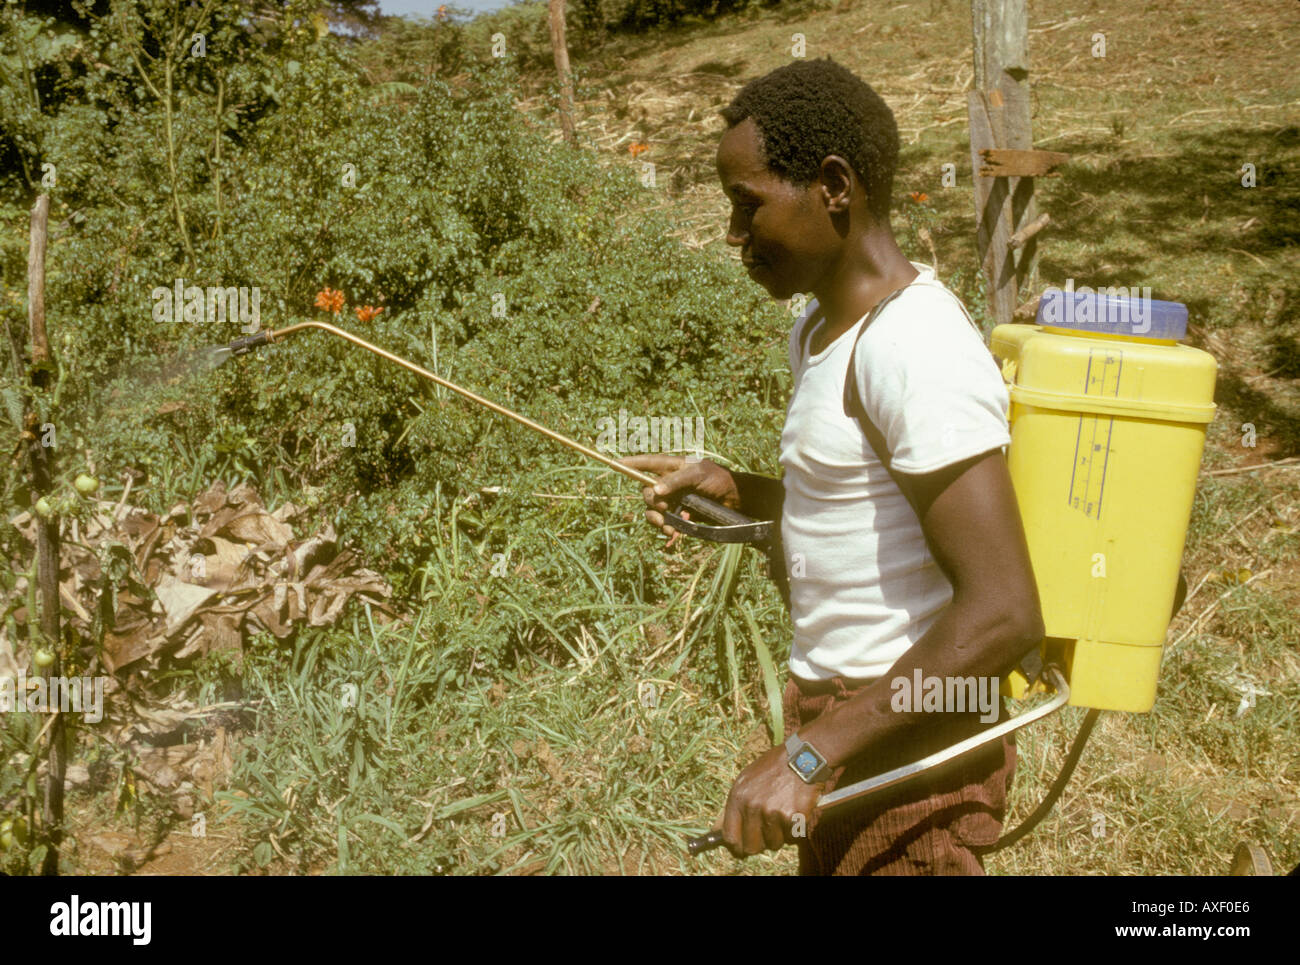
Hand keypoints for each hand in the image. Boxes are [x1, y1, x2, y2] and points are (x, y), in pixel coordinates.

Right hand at [620, 453, 740, 538]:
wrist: (734, 500)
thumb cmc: (717, 479)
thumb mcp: (697, 475)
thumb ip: (676, 481)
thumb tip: (655, 491)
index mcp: (672, 467)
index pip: (647, 463)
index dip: (631, 463)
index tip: (615, 463)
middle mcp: (668, 482)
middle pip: (647, 492)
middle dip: (652, 503)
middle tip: (665, 508)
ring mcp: (672, 499)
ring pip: (652, 510)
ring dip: (657, 519)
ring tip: (669, 527)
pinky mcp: (678, 514)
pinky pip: (663, 523)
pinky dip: (666, 529)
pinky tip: (673, 535)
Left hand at [719, 744, 822, 856]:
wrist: (802, 757)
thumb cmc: (773, 768)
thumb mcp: (746, 779)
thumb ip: (733, 806)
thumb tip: (717, 830)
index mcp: (738, 797)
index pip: (730, 836)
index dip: (737, 846)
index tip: (742, 848)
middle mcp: (753, 807)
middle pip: (751, 847)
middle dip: (759, 844)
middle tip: (766, 834)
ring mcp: (773, 813)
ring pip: (774, 844)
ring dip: (779, 835)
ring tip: (783, 815)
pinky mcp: (793, 818)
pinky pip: (792, 837)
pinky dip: (794, 829)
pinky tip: (795, 811)